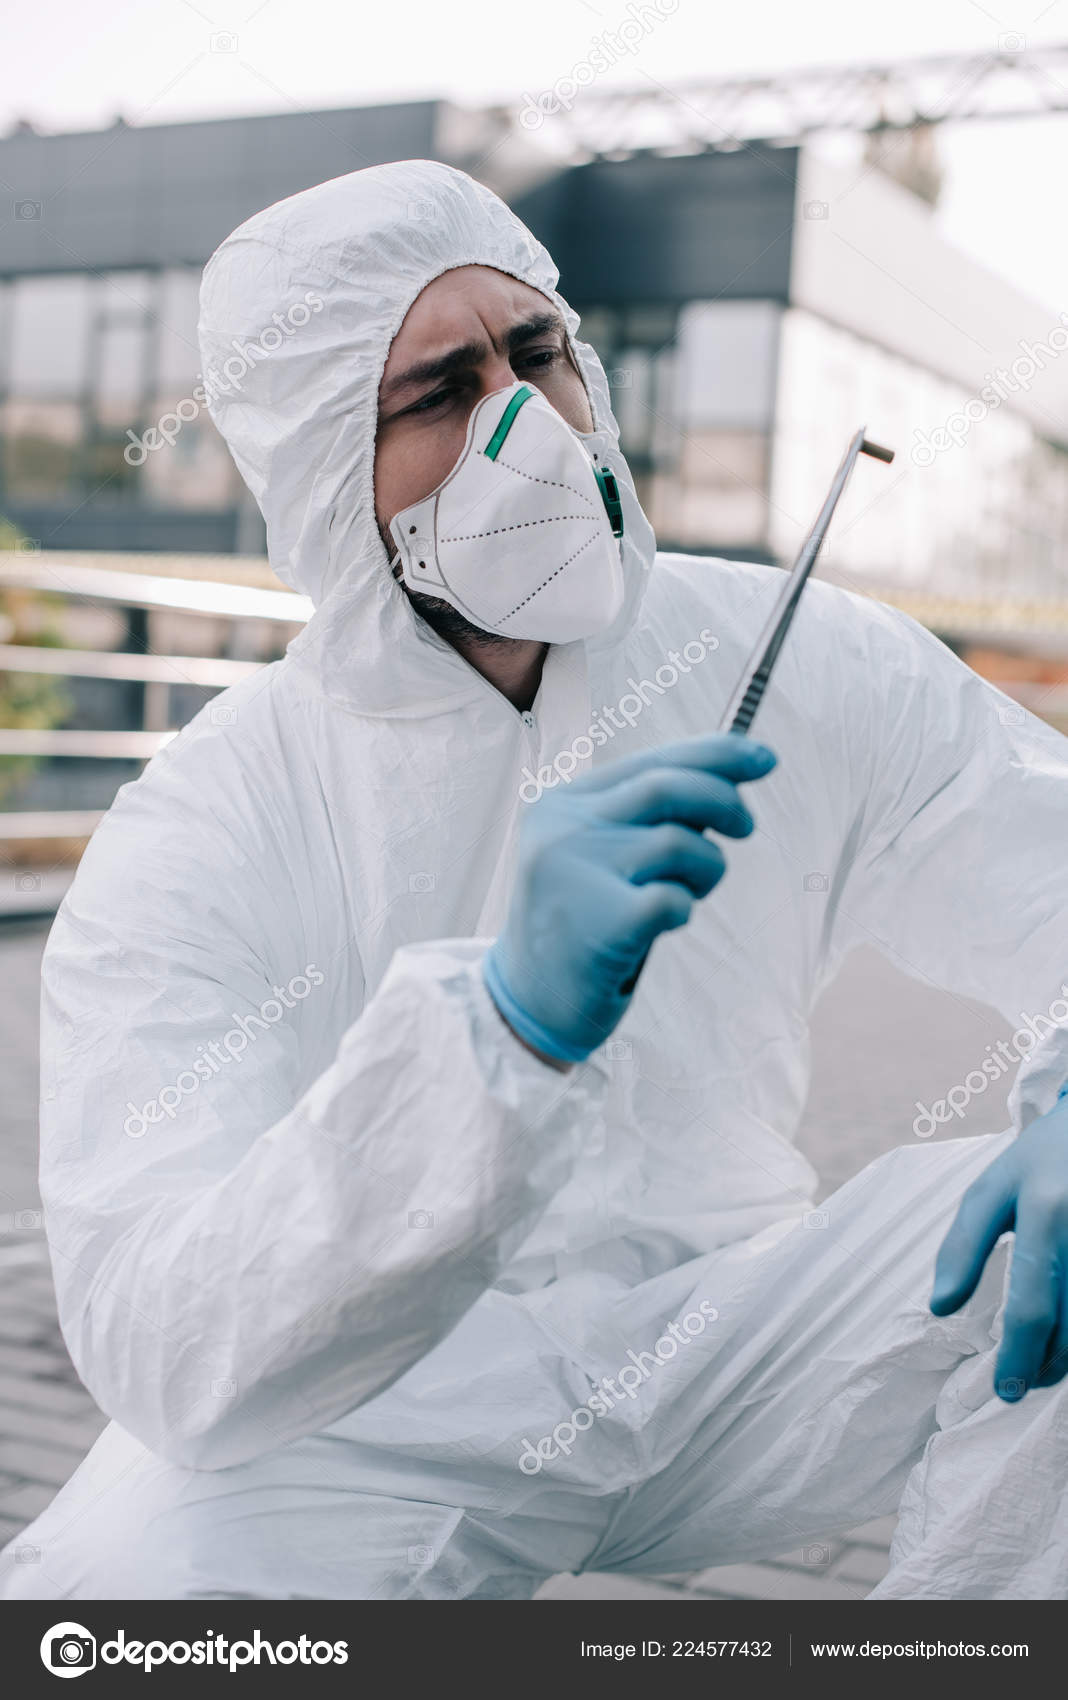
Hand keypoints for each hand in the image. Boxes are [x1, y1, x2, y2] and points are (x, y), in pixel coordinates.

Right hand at [483, 732, 776, 1064]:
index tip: (763, 758)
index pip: (650, 761)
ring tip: (684, 895)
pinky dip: (682, 909)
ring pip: (679, 843)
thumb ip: (646, 815)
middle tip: (746, 826)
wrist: (530, 1002)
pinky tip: (657, 927)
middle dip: (723, 800)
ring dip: (705, 869)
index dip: (715, 755)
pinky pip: (674, 899)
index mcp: (562, 804)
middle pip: (667, 787)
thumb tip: (729, 780)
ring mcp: (577, 872)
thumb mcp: (599, 854)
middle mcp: (562, 829)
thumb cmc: (582, 924)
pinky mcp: (601, 921)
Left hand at [931, 1091, 1067, 1398]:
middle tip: (1021, 1385)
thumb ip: (962, 1246)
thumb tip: (940, 1307)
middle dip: (1046, 1367)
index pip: (1032, 1305)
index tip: (1004, 1389)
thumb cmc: (1043, 1159)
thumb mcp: (992, 1189)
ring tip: (1046, 1369)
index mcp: (1044, 1212)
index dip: (1018, 1356)